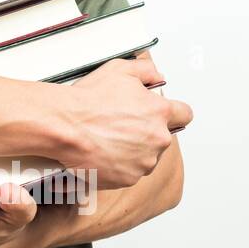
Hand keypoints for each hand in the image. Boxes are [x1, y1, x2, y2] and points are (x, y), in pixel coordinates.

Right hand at [64, 50, 192, 190]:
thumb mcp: (118, 69)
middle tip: (123, 125)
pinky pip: (129, 172)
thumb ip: (145, 70)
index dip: (173, 113)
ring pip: (147, 157)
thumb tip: (156, 76)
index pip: (184, 114)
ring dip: (134, 150)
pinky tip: (103, 152)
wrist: (64, 125)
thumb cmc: (87, 101)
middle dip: (147, 132)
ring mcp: (143, 161)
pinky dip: (119, 165)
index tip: (163, 114)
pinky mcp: (128, 178)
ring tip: (109, 139)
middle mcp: (157, 139)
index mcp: (159, 112)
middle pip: (163, 137)